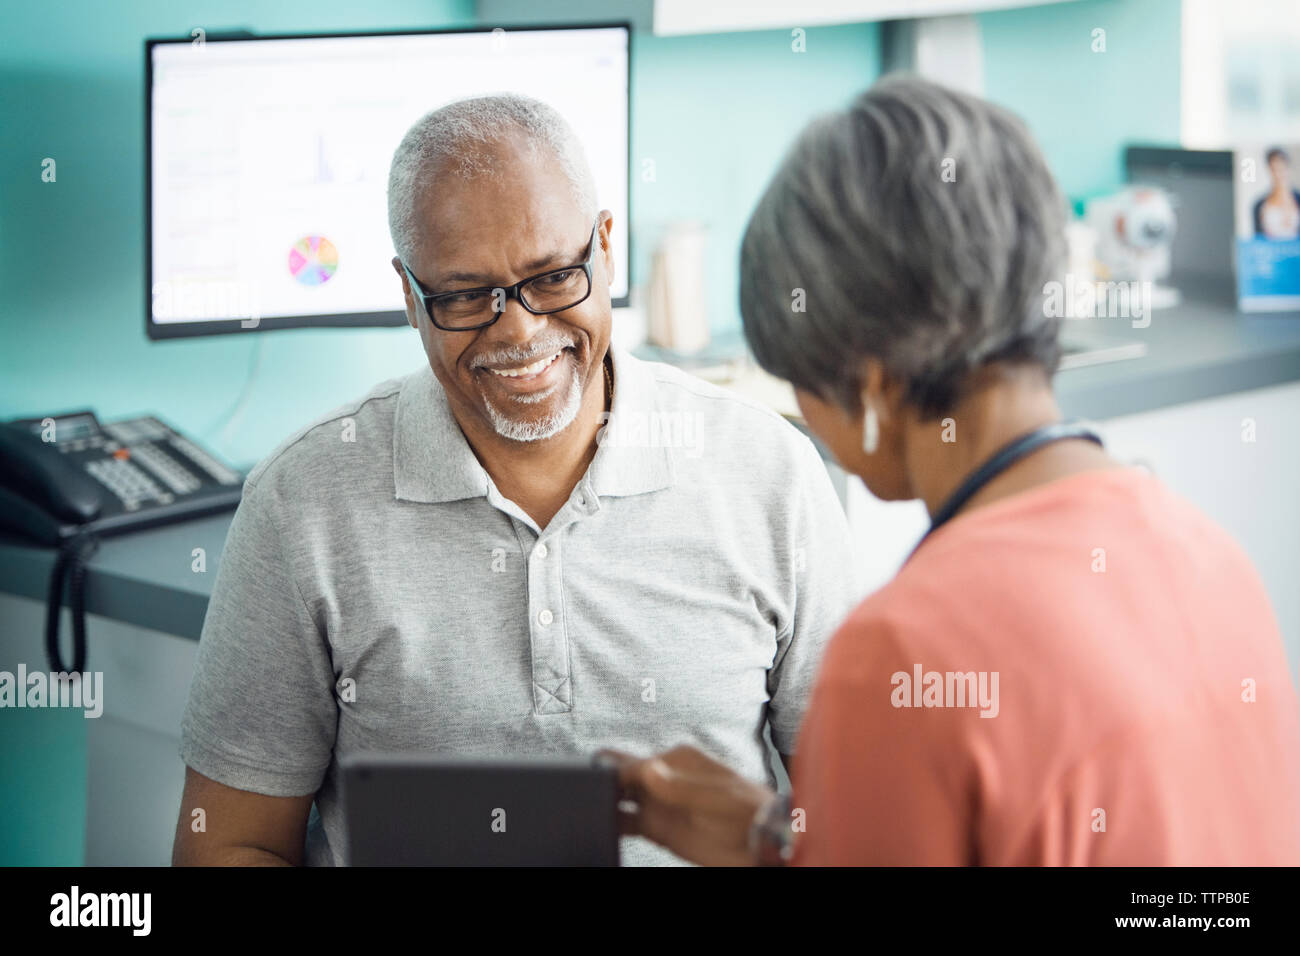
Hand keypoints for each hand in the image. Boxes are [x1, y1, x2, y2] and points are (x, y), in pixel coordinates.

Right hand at [597, 744, 774, 865]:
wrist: (764, 843)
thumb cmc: (749, 813)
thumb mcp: (718, 798)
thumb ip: (683, 787)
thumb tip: (648, 768)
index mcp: (678, 760)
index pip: (634, 761)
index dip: (613, 773)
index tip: (595, 783)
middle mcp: (664, 778)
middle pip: (622, 774)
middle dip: (602, 780)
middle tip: (585, 792)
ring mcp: (660, 803)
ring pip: (620, 798)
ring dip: (604, 802)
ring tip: (586, 810)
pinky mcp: (659, 828)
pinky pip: (627, 822)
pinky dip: (612, 823)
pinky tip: (602, 827)